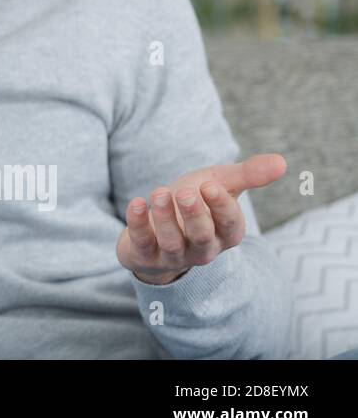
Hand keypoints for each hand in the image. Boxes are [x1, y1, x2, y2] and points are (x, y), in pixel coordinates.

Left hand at [117, 153, 286, 284]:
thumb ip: (248, 175)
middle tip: (185, 192)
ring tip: (159, 192)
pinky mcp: (144, 255)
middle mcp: (202, 248)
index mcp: (225, 233)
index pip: (230, 225)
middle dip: (195, 215)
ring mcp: (173, 254)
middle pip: (203, 237)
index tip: (210, 186)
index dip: (222, 207)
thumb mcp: (218, 183)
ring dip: (165, 217)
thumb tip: (282, 162)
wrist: (156, 226)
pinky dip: (138, 224)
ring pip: (173, 242)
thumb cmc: (192, 202)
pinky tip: (135, 203)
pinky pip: (142, 243)